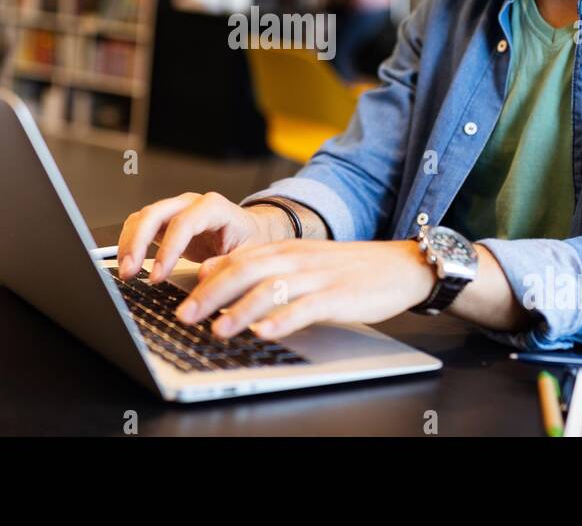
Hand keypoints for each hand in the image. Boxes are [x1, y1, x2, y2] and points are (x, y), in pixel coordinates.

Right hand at [117, 192, 286, 281]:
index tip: (158, 276)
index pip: (184, 222)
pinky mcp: (165, 222)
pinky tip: (128, 264)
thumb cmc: (250, 241)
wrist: (250, 232)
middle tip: (130, 271)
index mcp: (214, 207)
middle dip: (137, 242)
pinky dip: (130, 243)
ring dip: (128, 243)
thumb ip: (228, 265)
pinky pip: (140, 226)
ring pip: (143, 217)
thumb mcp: (249, 256)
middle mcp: (190, 203)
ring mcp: (176, 210)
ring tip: (125, 272)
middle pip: (155, 213)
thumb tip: (204, 276)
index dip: (168, 249)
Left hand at [175, 239, 436, 339]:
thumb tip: (215, 270)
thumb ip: (262, 266)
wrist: (401, 265)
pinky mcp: (340, 295)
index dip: (206, 279)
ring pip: (272, 288)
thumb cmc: (349, 270)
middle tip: (186, 315)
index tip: (180, 299)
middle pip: (246, 271)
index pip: (237, 259)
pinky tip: (266, 331)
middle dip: (212, 294)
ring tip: (218, 329)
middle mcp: (297, 259)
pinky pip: (307, 307)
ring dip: (241, 309)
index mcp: (286, 250)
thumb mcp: (301, 261)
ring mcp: (319, 276)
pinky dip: (284, 319)